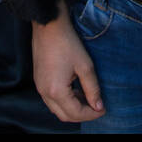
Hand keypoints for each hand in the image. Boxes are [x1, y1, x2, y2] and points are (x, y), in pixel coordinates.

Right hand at [32, 2, 104, 122]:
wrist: (49, 26)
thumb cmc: (67, 43)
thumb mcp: (85, 66)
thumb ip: (93, 89)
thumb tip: (99, 107)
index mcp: (56, 91)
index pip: (76, 113)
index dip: (92, 114)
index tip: (103, 109)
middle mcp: (44, 92)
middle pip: (64, 116)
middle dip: (82, 115)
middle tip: (96, 107)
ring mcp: (39, 87)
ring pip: (56, 109)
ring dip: (72, 109)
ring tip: (87, 98)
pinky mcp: (38, 80)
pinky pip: (51, 100)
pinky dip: (64, 101)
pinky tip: (75, 90)